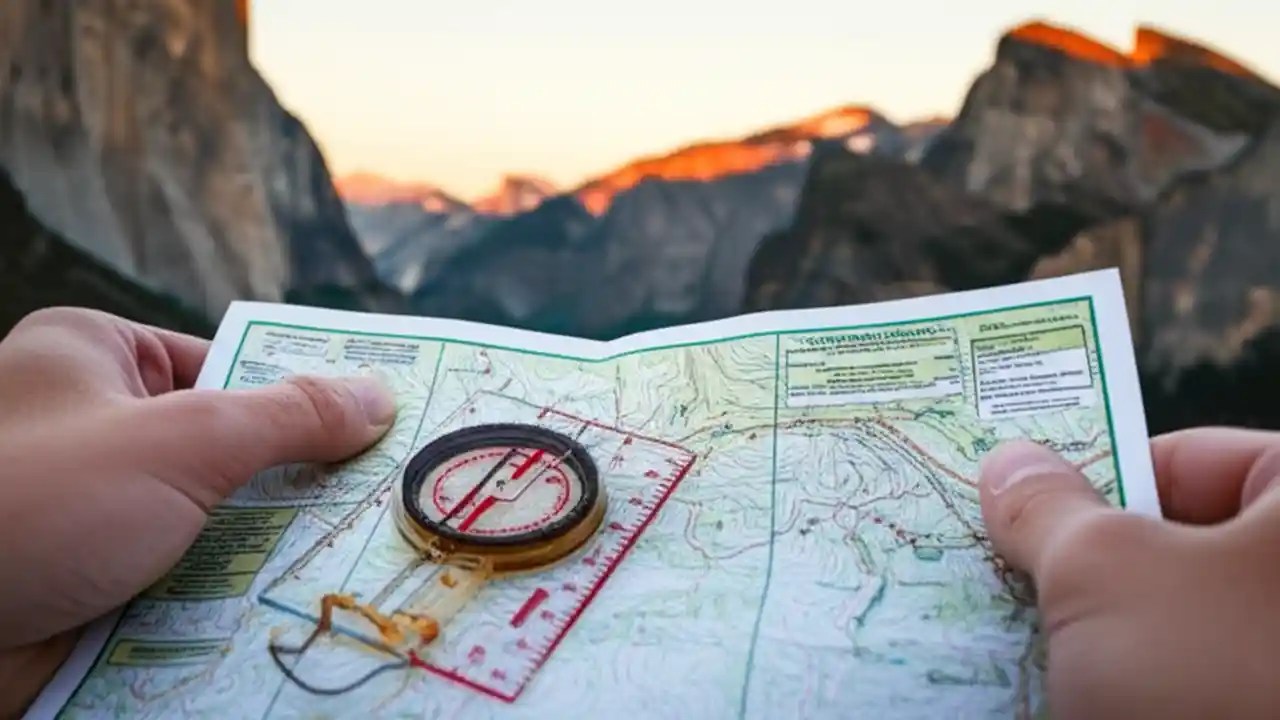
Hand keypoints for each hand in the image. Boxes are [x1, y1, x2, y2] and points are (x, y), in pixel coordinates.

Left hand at [0, 308, 397, 716]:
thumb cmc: (31, 504)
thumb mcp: (179, 441)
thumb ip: (286, 416)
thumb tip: (377, 395)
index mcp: (94, 358)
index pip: (227, 364)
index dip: (302, 393)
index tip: (379, 426)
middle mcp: (89, 427)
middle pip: (226, 448)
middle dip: (294, 484)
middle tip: (383, 502)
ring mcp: (89, 511)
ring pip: (209, 522)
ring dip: (264, 550)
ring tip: (356, 563)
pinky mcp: (89, 583)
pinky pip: (181, 580)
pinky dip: (226, 597)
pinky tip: (292, 609)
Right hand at [979, 429, 1279, 718]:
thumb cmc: (1214, 684)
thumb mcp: (1104, 576)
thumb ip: (1048, 509)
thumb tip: (1011, 465)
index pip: (1191, 459)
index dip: (1095, 475)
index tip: (1021, 511)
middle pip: (1182, 546)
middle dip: (1088, 561)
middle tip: (1010, 573)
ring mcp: (1278, 656)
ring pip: (1179, 626)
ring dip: (1102, 634)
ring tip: (1022, 642)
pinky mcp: (1254, 709)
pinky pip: (1190, 683)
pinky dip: (1133, 686)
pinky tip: (1068, 698)